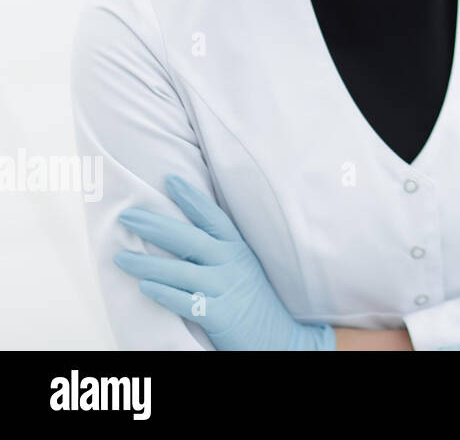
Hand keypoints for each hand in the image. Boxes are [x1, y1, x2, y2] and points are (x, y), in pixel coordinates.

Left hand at [113, 174, 333, 350]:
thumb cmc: (256, 302)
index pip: (213, 217)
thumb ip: (219, 252)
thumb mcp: (244, 268)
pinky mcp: (220, 316)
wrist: (281, 337)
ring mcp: (226, 289)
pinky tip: (144, 288)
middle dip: (155, 226)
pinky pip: (186, 302)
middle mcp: (232, 264)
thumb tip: (182, 237)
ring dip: (147, 264)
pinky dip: (164, 294)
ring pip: (180, 272)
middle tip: (127, 215)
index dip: (192, 198)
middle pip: (189, 239)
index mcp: (238, 250)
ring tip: (119, 257)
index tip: (170, 179)